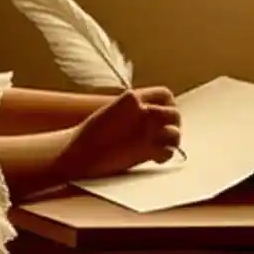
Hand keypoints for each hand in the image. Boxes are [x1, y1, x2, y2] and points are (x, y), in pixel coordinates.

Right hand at [58, 89, 181, 181]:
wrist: (79, 151)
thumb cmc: (91, 134)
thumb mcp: (111, 112)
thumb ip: (131, 111)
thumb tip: (148, 116)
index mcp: (132, 98)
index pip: (165, 95)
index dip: (168, 106)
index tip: (163, 116)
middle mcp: (141, 110)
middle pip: (174, 113)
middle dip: (174, 124)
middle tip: (167, 133)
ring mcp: (145, 130)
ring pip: (174, 131)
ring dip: (172, 140)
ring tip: (163, 146)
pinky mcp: (145, 149)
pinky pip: (167, 151)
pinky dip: (165, 156)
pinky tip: (156, 159)